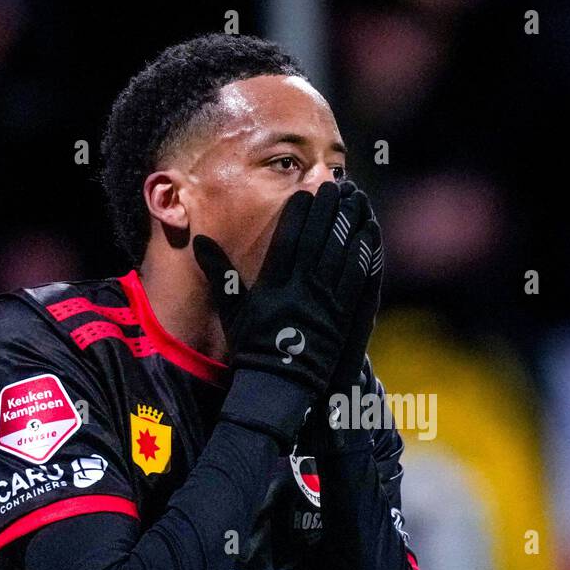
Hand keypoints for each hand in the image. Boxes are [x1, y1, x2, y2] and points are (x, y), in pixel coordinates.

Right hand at [193, 180, 373, 396]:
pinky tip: (369, 233)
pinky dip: (364, 253)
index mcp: (273, 286)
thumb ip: (219, 273)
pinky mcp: (341, 315)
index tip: (305, 192)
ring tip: (357, 199)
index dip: (298, 214)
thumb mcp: (232, 310)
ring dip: (350, 223)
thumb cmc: (252, 346)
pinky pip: (356, 278)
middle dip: (328, 209)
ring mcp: (323, 302)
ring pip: (341, 253)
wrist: (277, 384)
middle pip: (318, 240)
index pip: (288, 240)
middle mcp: (300, 290)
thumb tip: (199, 242)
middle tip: (337, 185)